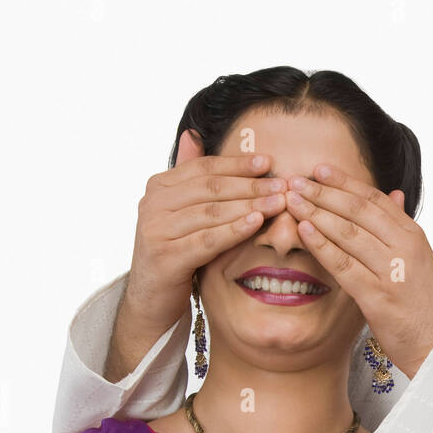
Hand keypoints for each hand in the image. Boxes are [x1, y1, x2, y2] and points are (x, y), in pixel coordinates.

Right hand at [121, 130, 290, 338]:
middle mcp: (153, 204)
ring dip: (249, 204)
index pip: (204, 168)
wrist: (150, 299)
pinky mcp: (167, 257)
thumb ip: (186, 175)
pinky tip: (257, 223)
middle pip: (210, 188)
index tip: (268, 162)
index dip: (237, 164)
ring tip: (278, 201)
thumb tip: (194, 133)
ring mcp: (157, 230)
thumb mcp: (178, 212)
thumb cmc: (172, 253)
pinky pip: (208, 240)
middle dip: (250, 184)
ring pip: (212, 212)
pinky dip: (234, 230)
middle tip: (282, 183)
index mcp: (158, 187)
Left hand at [283, 165, 432, 376]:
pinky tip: (303, 231)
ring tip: (291, 200)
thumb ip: (402, 227)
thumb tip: (395, 194)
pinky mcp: (377, 297)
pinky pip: (343, 265)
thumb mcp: (419, 259)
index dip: (345, 182)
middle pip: (358, 210)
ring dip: (316, 213)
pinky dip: (322, 245)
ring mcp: (391, 272)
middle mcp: (404, 248)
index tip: (319, 169)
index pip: (375, 199)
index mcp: (414, 236)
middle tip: (295, 180)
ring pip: (348, 233)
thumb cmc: (423, 305)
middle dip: (324, 193)